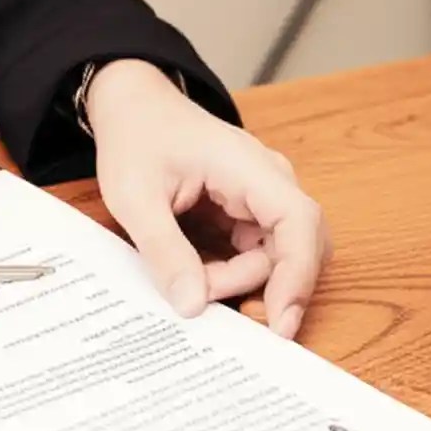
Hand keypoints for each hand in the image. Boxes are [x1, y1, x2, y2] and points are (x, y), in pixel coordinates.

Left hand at [85, 59, 330, 338]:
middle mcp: (269, 181)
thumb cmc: (136, 139)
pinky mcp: (248, 212)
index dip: (298, 275)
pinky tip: (199, 280)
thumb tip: (192, 305)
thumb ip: (164, 250)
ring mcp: (262, 197)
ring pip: (276, 255)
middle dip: (264, 287)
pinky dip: (232, 273)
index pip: (298, 221)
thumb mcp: (135, 197)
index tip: (281, 321)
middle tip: (216, 311)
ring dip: (240, 280)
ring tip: (192, 285)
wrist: (133, 109)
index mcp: (249, 166)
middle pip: (295, 246)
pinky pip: (255, 253)